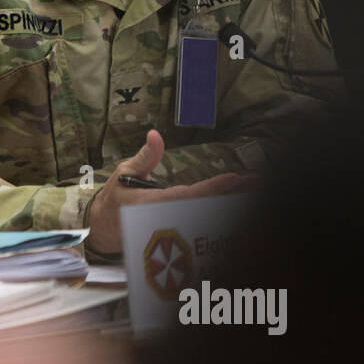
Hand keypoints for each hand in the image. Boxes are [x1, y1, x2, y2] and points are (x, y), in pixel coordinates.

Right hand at [85, 129, 259, 256]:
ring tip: (254, 190)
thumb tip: (155, 134)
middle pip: (206, 206)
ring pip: (207, 215)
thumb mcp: (126, 172)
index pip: (190, 194)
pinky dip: (221, 211)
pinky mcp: (178, 229)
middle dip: (232, 194)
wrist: (105, 228)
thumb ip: (146, 156)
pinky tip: (238, 204)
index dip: (214, 187)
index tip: (235, 179)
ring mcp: (174, 225)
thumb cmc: (115, 198)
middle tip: (258, 183)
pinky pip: (202, 220)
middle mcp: (167, 216)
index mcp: (154, 203)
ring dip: (232, 203)